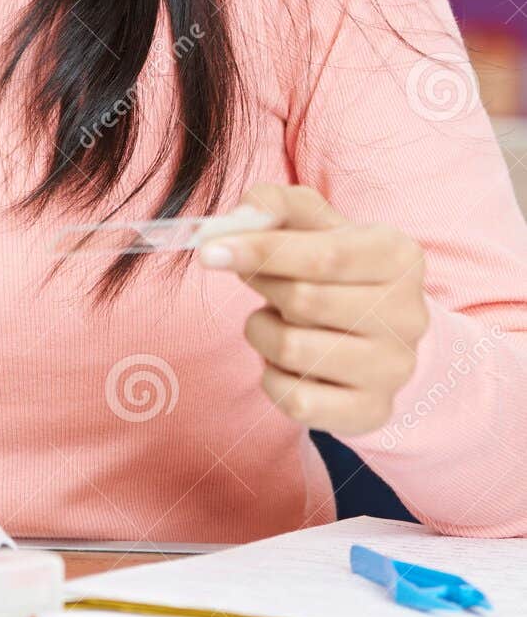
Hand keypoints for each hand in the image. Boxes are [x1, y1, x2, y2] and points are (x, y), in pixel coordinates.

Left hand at [199, 183, 429, 435]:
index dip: (262, 250)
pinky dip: (272, 376)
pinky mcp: (371, 411)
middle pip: (304, 300)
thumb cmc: (334, 266)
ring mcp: (393, 368)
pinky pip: (296, 399)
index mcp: (399, 257)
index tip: (209, 250)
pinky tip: (286, 361)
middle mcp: (407, 315)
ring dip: (262, 331)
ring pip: (293, 350)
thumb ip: (274, 205)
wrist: (374, 332)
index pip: (325, 255)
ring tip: (276, 319)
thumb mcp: (312, 222)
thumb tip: (238, 218)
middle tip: (256, 279)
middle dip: (263, 286)